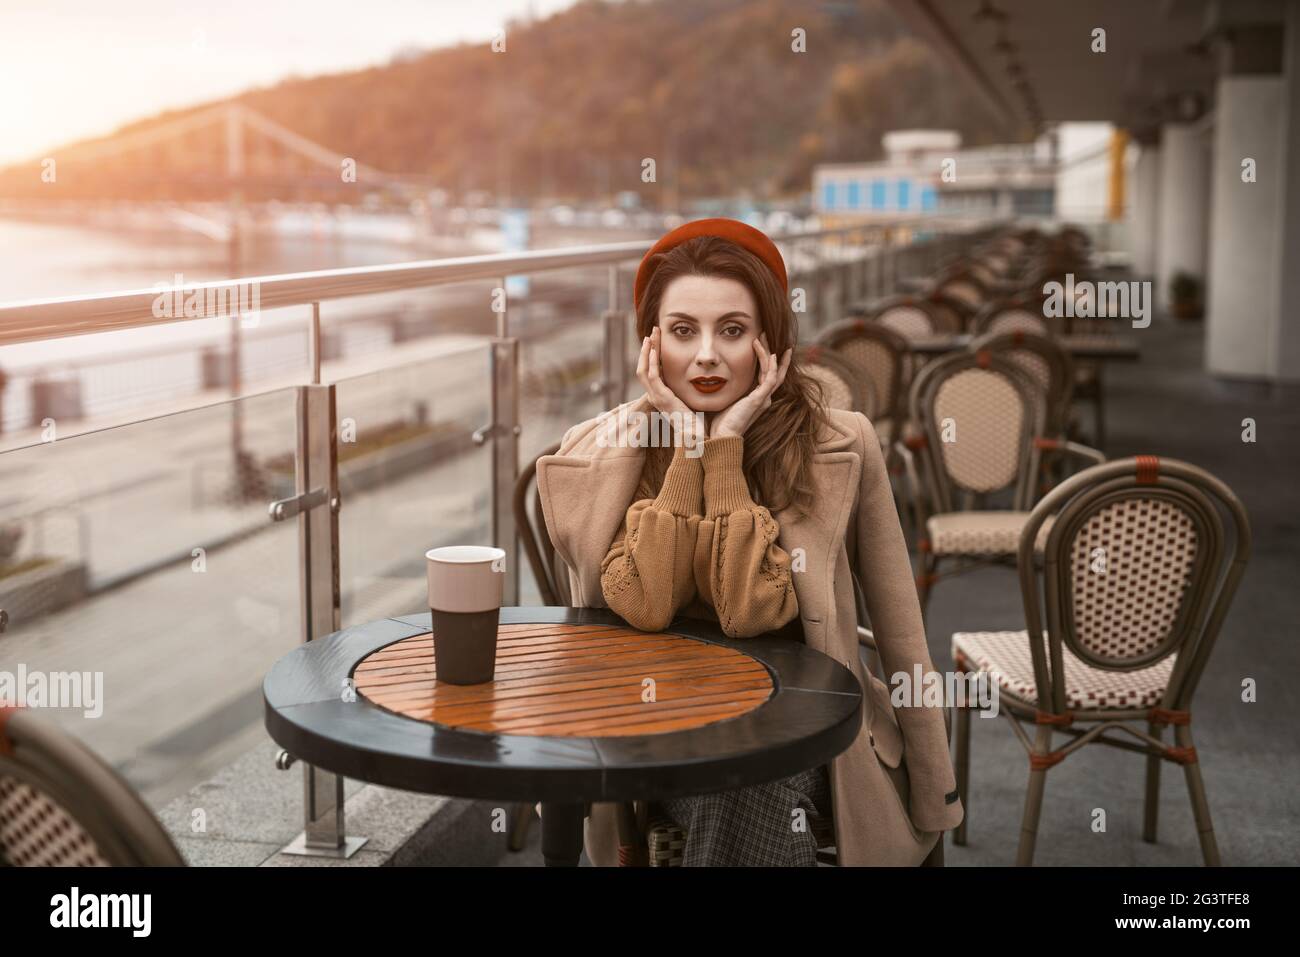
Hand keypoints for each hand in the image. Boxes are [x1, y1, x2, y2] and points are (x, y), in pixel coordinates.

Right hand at [636, 326, 705, 448]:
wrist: (696, 436)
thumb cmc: (697, 421)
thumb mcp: (689, 399)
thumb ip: (688, 389)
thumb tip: (697, 376)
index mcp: (660, 396)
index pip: (650, 372)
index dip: (652, 355)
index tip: (656, 341)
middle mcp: (654, 396)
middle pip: (643, 368)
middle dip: (647, 349)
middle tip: (652, 332)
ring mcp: (656, 397)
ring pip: (644, 369)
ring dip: (648, 351)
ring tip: (652, 335)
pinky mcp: (661, 398)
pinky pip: (653, 375)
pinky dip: (652, 361)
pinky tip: (655, 348)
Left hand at [708, 333, 791, 439]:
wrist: (717, 438)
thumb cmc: (715, 422)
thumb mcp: (720, 398)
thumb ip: (720, 387)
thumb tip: (708, 374)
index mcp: (754, 397)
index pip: (764, 374)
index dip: (764, 358)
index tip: (759, 342)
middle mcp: (762, 397)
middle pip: (773, 369)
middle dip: (770, 350)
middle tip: (765, 333)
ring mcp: (762, 398)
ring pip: (773, 370)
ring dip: (768, 352)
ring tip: (762, 336)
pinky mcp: (760, 399)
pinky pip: (770, 377)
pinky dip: (770, 364)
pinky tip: (769, 352)